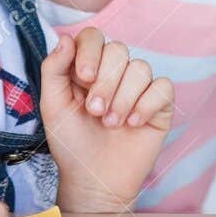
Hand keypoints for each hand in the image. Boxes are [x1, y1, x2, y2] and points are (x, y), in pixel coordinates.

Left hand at [39, 27, 174, 211]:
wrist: (94, 180)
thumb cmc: (71, 143)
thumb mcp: (53, 105)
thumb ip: (54, 69)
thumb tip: (66, 38)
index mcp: (87, 67)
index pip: (94, 36)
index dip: (90, 52)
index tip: (83, 78)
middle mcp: (114, 73)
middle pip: (119, 50)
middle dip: (106, 82)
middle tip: (95, 111)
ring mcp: (138, 88)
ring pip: (141, 68)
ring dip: (123, 98)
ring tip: (111, 123)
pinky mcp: (159, 105)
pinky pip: (163, 87)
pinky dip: (147, 105)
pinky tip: (133, 124)